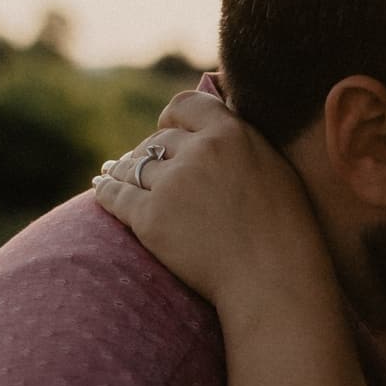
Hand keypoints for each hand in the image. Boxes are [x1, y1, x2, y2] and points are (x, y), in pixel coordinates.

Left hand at [93, 90, 327, 308]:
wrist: (273, 280)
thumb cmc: (284, 232)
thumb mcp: (274, 169)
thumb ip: (242, 144)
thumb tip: (214, 129)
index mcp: (232, 133)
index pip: (185, 105)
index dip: (171, 117)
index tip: (166, 128)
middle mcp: (199, 152)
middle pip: (158, 141)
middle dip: (152, 153)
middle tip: (146, 166)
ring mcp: (172, 185)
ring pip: (133, 166)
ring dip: (124, 170)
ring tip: (116, 174)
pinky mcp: (151, 218)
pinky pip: (116, 196)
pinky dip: (106, 191)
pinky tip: (101, 189)